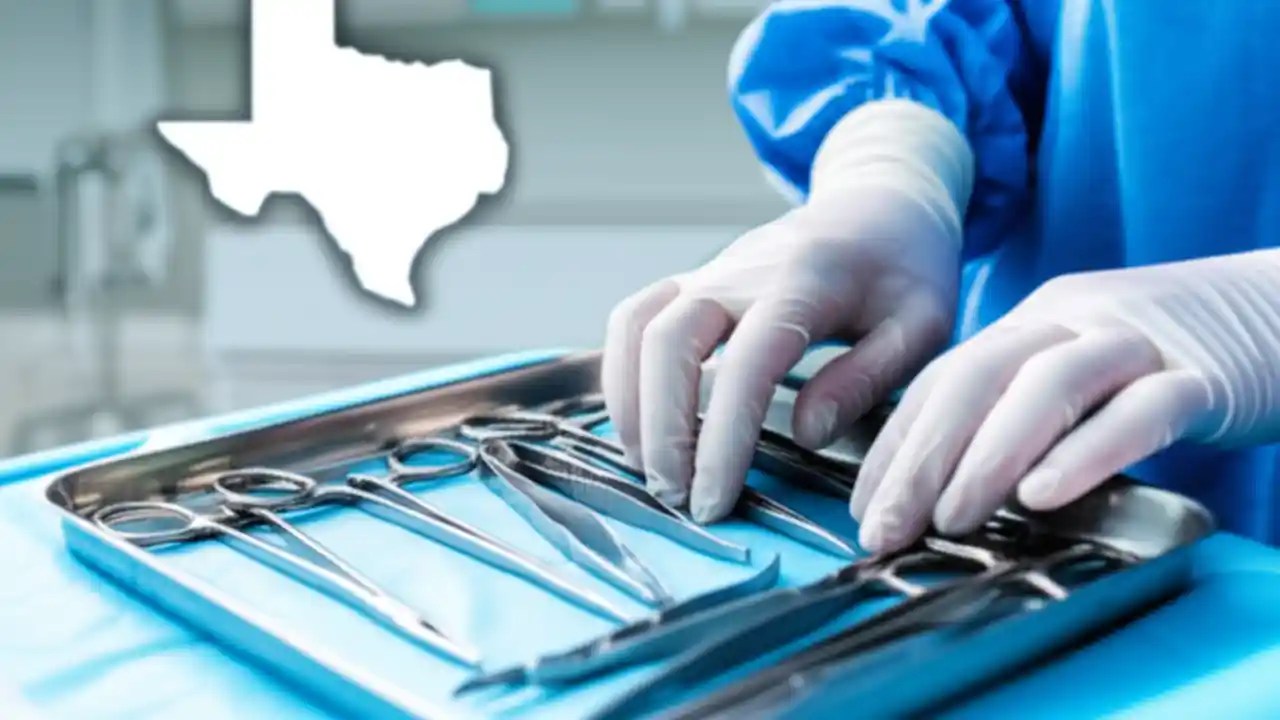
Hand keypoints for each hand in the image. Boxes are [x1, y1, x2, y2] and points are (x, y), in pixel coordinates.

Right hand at [602, 184, 960, 520]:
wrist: (879, 204)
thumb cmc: (907, 270)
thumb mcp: (923, 324)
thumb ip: (867, 378)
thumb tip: (806, 434)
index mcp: (804, 284)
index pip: (746, 366)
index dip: (722, 438)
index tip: (714, 501)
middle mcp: (741, 272)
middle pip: (669, 342)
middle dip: (661, 428)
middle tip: (677, 498)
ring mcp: (709, 273)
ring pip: (638, 327)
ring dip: (632, 403)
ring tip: (651, 470)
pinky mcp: (691, 281)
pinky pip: (634, 317)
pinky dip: (621, 371)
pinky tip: (639, 424)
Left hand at [853, 250, 1279, 552]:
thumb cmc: (1169, 353)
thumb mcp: (1080, 365)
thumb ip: (1022, 408)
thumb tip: (949, 484)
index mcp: (1035, 320)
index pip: (946, 378)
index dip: (896, 442)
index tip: (863, 506)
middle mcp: (1074, 319)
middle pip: (978, 379)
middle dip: (920, 458)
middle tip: (884, 527)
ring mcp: (1139, 341)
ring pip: (1049, 387)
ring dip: (989, 457)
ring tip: (951, 519)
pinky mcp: (1206, 375)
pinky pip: (1141, 411)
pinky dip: (1088, 452)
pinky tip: (1046, 495)